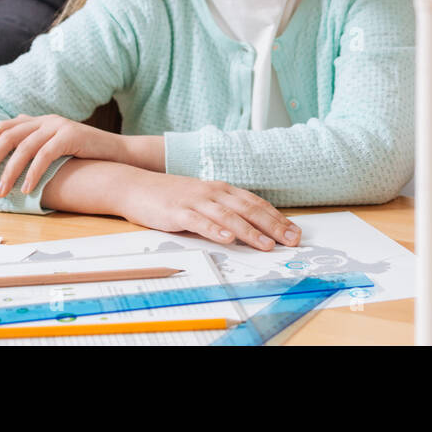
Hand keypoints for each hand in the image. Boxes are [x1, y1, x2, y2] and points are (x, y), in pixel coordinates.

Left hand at [0, 114, 127, 195]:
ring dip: (9, 171)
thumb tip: (10, 154)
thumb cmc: (84, 156)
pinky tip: (26, 189)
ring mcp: (58, 126)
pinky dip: (33, 173)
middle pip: (9, 135)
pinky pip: (45, 155)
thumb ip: (36, 146)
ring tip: (0, 191)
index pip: (5, 126)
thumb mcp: (56, 148)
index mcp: (39, 121)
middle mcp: (46, 120)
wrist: (118, 153)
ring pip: (24, 147)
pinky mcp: (71, 136)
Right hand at [117, 170, 301, 250]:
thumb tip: (253, 229)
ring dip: (250, 231)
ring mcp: (196, 201)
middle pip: (249, 209)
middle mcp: (213, 193)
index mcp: (222, 190)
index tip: (295, 233)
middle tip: (292, 241)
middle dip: (273, 226)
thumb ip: (225, 211)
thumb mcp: (203, 200)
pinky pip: (200, 222)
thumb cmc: (172, 196)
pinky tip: (227, 239)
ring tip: (266, 245)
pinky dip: (215, 230)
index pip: (256, 203)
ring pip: (228, 216)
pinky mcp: (178, 211)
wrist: (136, 186)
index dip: (277, 218)